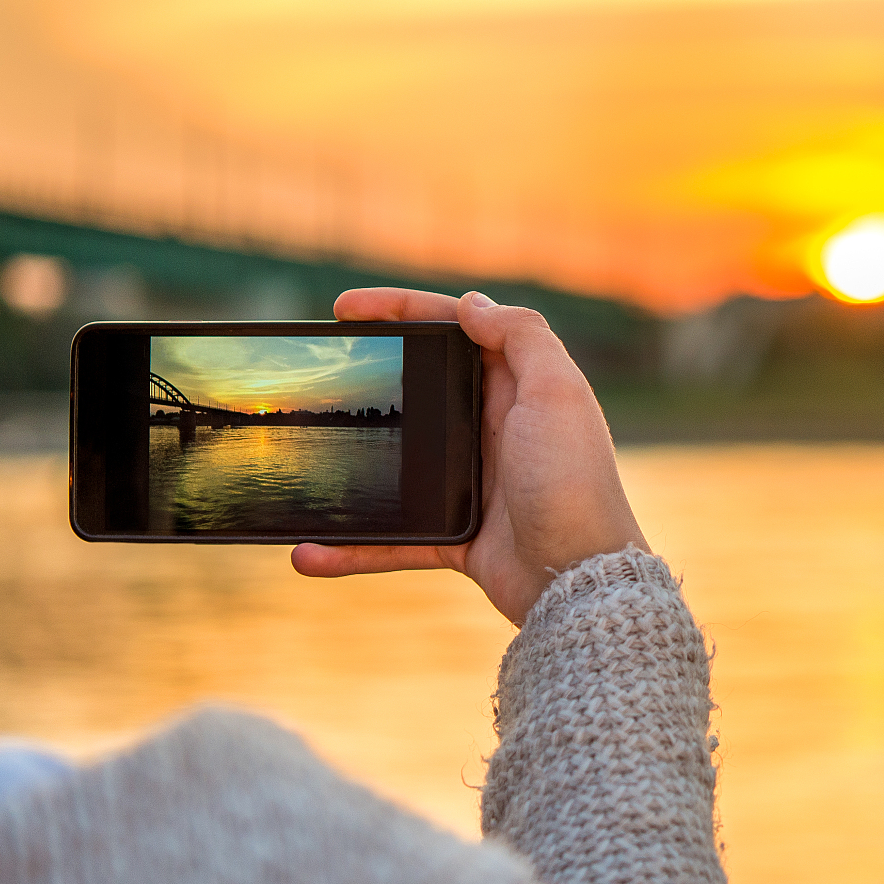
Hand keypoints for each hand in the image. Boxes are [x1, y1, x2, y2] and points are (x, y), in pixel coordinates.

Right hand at [290, 288, 648, 623]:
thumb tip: (472, 304)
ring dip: (351, 461)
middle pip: (420, 385)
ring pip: (398, 461)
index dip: (402, 310)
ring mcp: (472, 482)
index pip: (455, 330)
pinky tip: (310, 552)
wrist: (580, 580)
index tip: (344, 309)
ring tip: (304, 452)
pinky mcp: (456, 535)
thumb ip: (522, 337)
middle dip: (370, 371)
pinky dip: (353, 548)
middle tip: (318, 365)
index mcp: (518, 387)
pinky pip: (393, 537)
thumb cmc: (572, 482)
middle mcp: (494, 428)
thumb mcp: (558, 393)